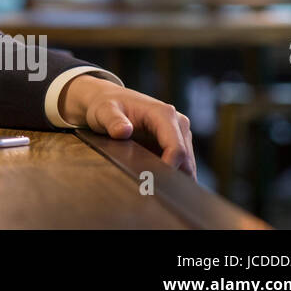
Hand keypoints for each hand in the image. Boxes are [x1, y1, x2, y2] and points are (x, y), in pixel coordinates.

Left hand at [58, 75, 195, 178]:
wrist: (108, 101)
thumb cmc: (106, 105)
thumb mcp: (103, 111)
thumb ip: (112, 120)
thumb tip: (123, 131)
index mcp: (164, 114)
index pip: (177, 149)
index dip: (168, 169)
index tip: (151, 182)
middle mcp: (178, 123)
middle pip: (186, 161)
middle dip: (170, 177)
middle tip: (148, 189)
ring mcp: (179, 134)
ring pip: (186, 166)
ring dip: (171, 178)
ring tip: (149, 187)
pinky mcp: (176, 144)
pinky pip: (180, 166)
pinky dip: (170, 175)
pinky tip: (152, 181)